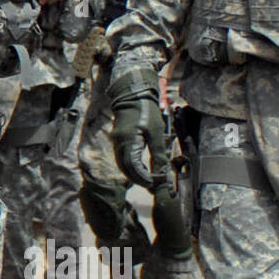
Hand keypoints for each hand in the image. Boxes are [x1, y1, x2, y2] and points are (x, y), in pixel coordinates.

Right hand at [109, 64, 167, 188]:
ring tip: (148, 178)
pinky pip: (122, 157)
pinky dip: (131, 166)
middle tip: (153, 184)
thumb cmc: (146, 111)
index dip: (144, 178)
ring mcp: (116, 141)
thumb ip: (158, 153)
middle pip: (126, 169)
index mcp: (128, 142)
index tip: (155, 182)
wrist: (132, 94)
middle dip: (139, 179)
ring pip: (123, 164)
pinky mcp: (118, 139)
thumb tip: (162, 171)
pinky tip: (141, 167)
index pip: (133, 168)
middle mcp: (119, 143)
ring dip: (134, 174)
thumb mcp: (156, 132)